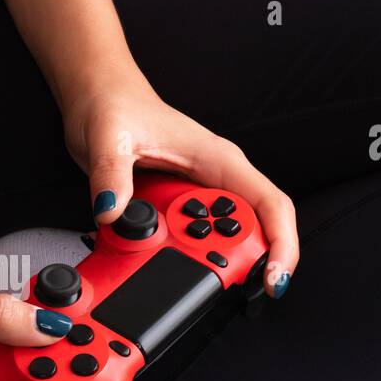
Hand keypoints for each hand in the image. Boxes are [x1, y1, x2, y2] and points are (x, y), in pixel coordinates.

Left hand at [62, 70, 299, 295]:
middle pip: (248, 233)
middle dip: (235, 262)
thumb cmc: (115, 106)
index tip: (274, 279)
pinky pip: (187, 240)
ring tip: (164, 262)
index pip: (270, 205)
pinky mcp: (178, 207)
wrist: (99, 101)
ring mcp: (198, 195)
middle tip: (206, 280)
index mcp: (218, 160)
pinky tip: (149, 259)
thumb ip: (111, 174)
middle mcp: (216, 179)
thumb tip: (112, 210)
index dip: (281, 245)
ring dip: (197, 261)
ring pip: (217, 241)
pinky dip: (172, 255)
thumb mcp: (109, 137)